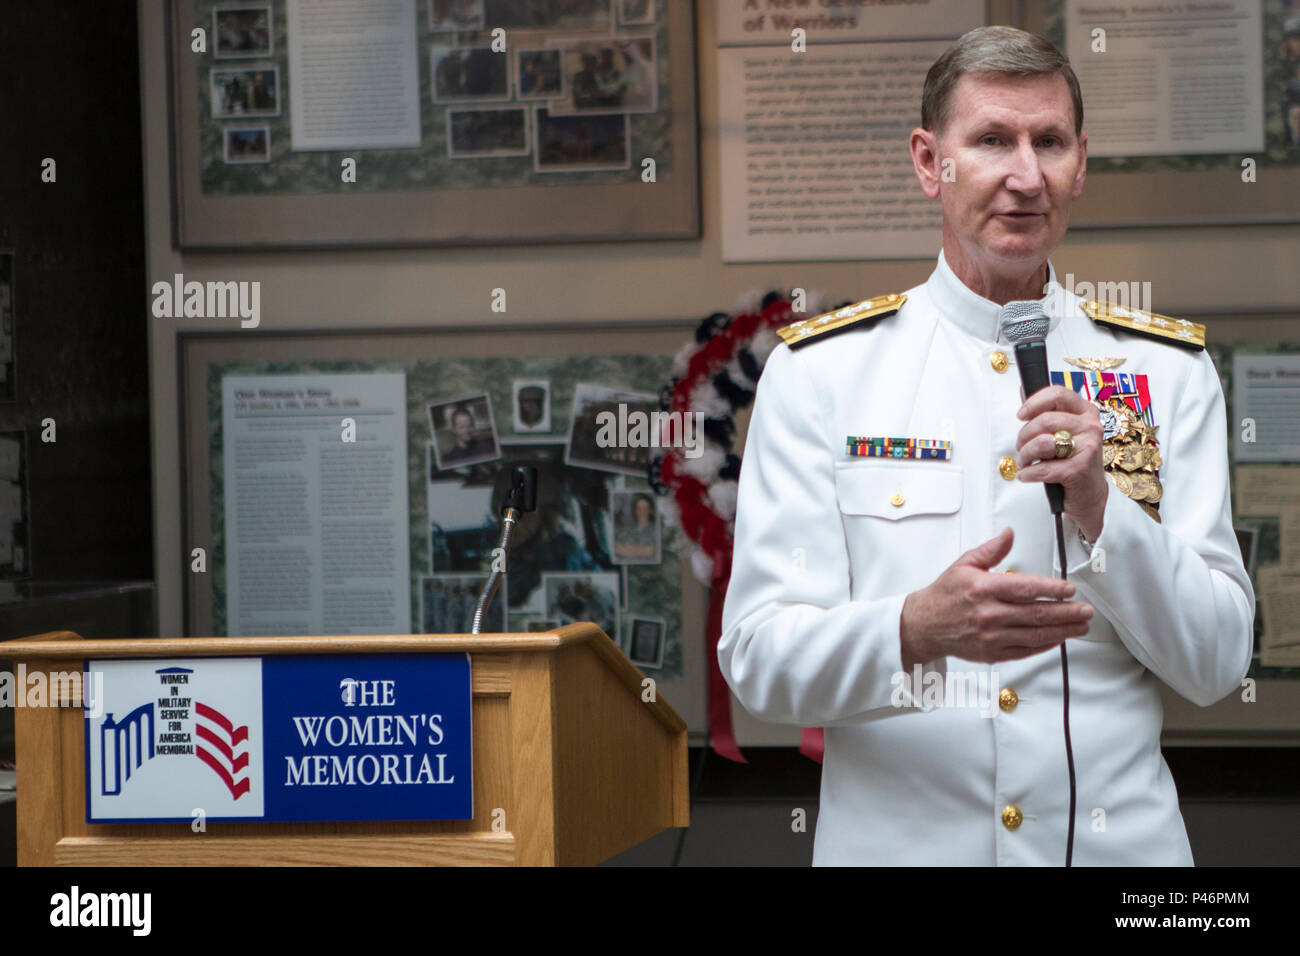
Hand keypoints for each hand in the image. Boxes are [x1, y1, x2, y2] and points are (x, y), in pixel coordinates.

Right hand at [899, 527, 1093, 666]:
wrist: (923, 625)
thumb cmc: (944, 595)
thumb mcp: (964, 564)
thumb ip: (991, 550)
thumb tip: (1009, 534)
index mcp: (983, 588)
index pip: (1025, 588)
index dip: (1052, 589)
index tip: (1070, 589)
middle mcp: (988, 613)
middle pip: (1036, 613)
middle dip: (1067, 612)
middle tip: (1086, 610)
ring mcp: (991, 636)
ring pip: (1035, 634)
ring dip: (1063, 630)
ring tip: (1080, 625)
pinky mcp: (992, 652)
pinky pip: (1025, 650)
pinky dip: (1045, 645)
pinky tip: (1059, 638)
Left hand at [1016, 385, 1107, 541]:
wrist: (1090, 494)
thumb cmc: (1073, 461)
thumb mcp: (1063, 432)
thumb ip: (1045, 412)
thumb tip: (1024, 391)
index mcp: (1085, 412)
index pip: (1058, 394)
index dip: (1034, 402)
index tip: (1021, 415)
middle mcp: (1091, 426)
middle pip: (1045, 420)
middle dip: (1024, 436)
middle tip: (1021, 447)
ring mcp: (1088, 447)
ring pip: (1042, 442)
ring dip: (1026, 455)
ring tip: (1026, 462)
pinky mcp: (1080, 469)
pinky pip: (1043, 468)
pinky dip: (1028, 474)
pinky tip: (1027, 475)